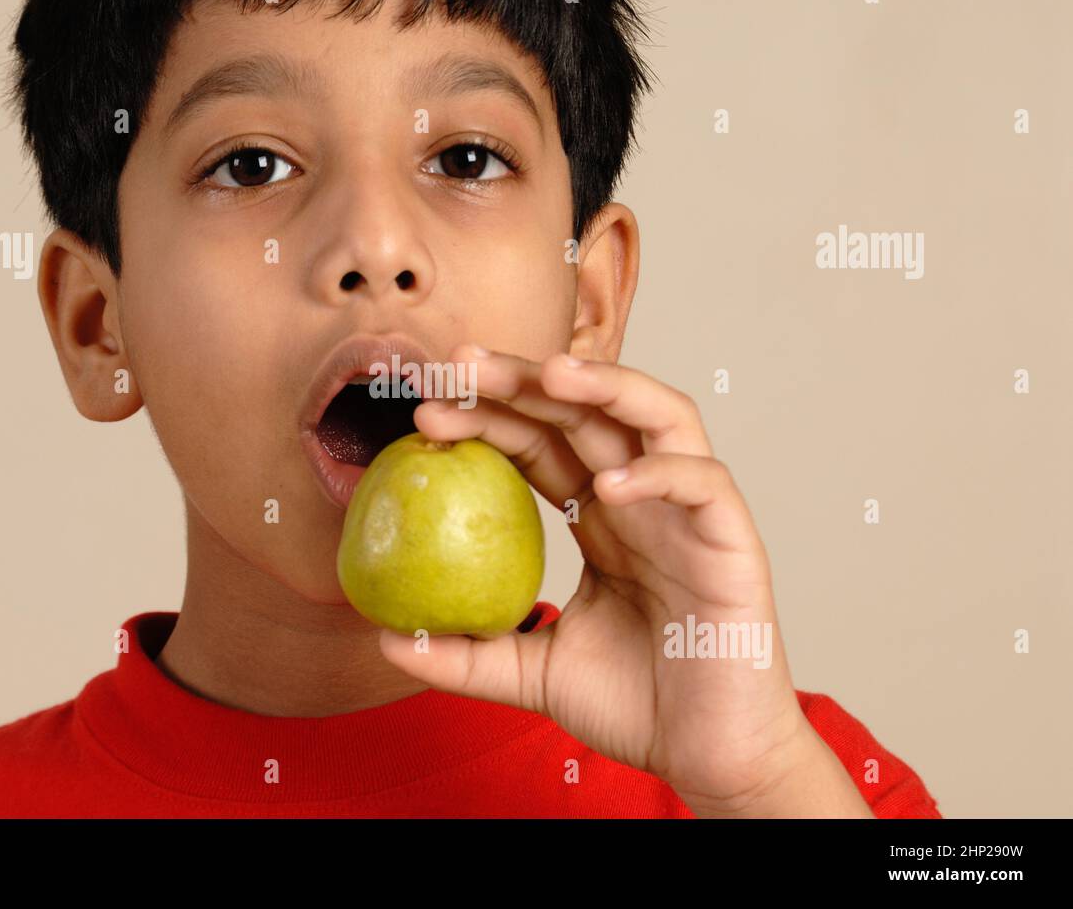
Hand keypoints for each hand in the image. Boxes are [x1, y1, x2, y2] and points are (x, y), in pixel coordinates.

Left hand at [376, 345, 871, 816]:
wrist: (708, 755)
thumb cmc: (635, 704)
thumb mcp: (531, 673)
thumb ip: (467, 655)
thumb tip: (386, 639)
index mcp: (598, 517)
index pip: (539, 443)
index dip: (488, 418)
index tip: (426, 414)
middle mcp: (642, 499)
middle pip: (585, 413)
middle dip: (524, 379)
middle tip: (461, 365)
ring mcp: (689, 512)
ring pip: (660, 416)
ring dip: (606, 385)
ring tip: (548, 373)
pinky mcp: (733, 539)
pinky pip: (701, 483)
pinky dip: (657, 473)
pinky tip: (607, 486)